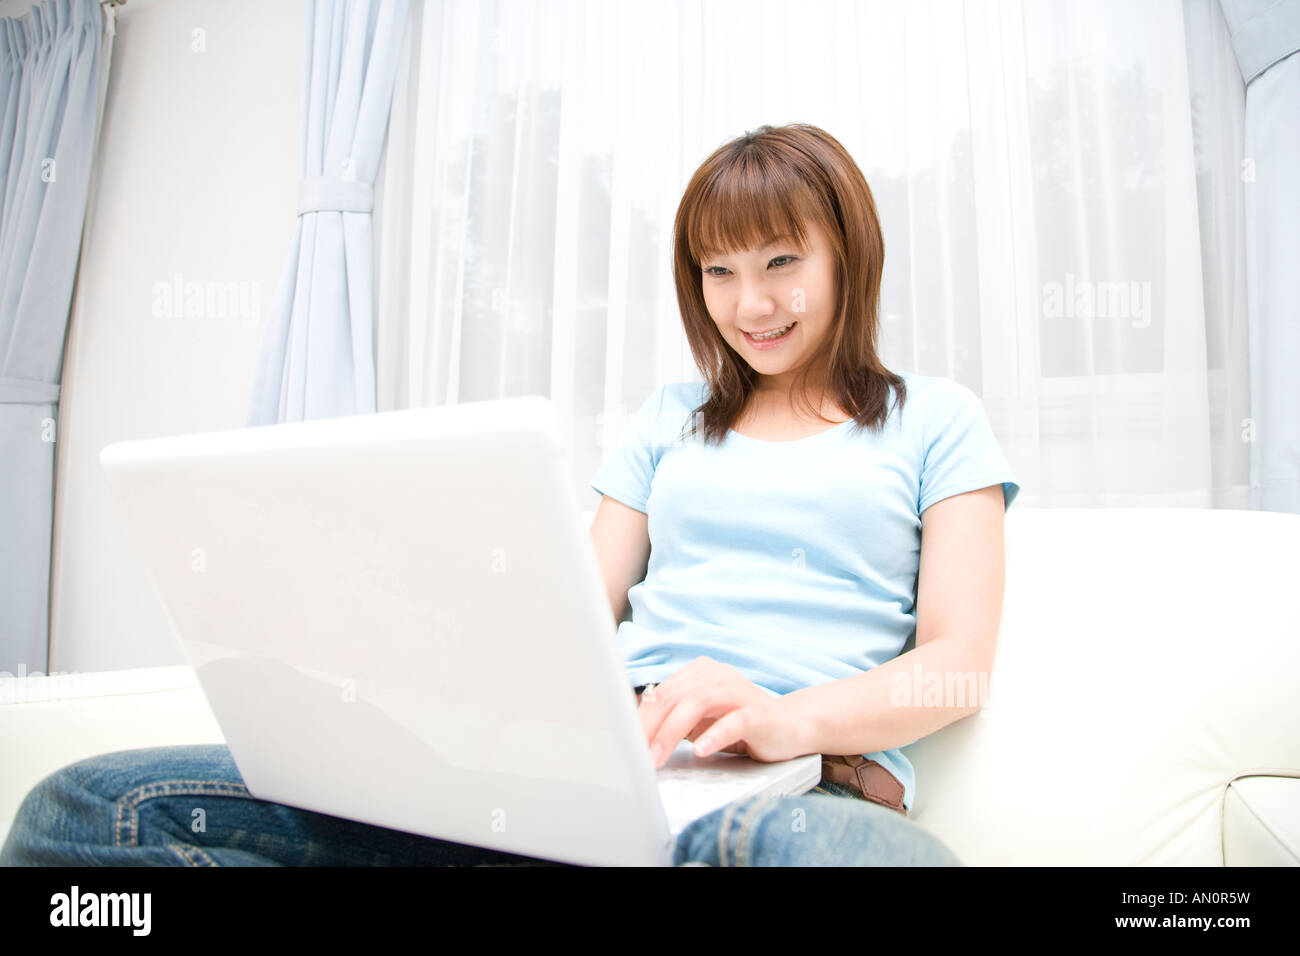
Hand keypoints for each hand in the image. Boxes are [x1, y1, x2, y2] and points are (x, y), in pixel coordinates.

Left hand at [637, 656, 812, 767]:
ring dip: (672, 732)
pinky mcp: (758, 712)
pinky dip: (714, 735)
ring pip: (697, 703)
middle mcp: (717, 675)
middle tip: (635, 754)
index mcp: (699, 673)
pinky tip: (700, 750)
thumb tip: (636, 734)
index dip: (639, 719)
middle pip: (674, 696)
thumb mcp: (701, 721)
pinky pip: (733, 721)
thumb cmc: (740, 723)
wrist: (790, 726)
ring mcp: (738, 691)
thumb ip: (674, 720)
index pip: (661, 693)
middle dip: (650, 727)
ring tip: (658, 757)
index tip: (623, 742)